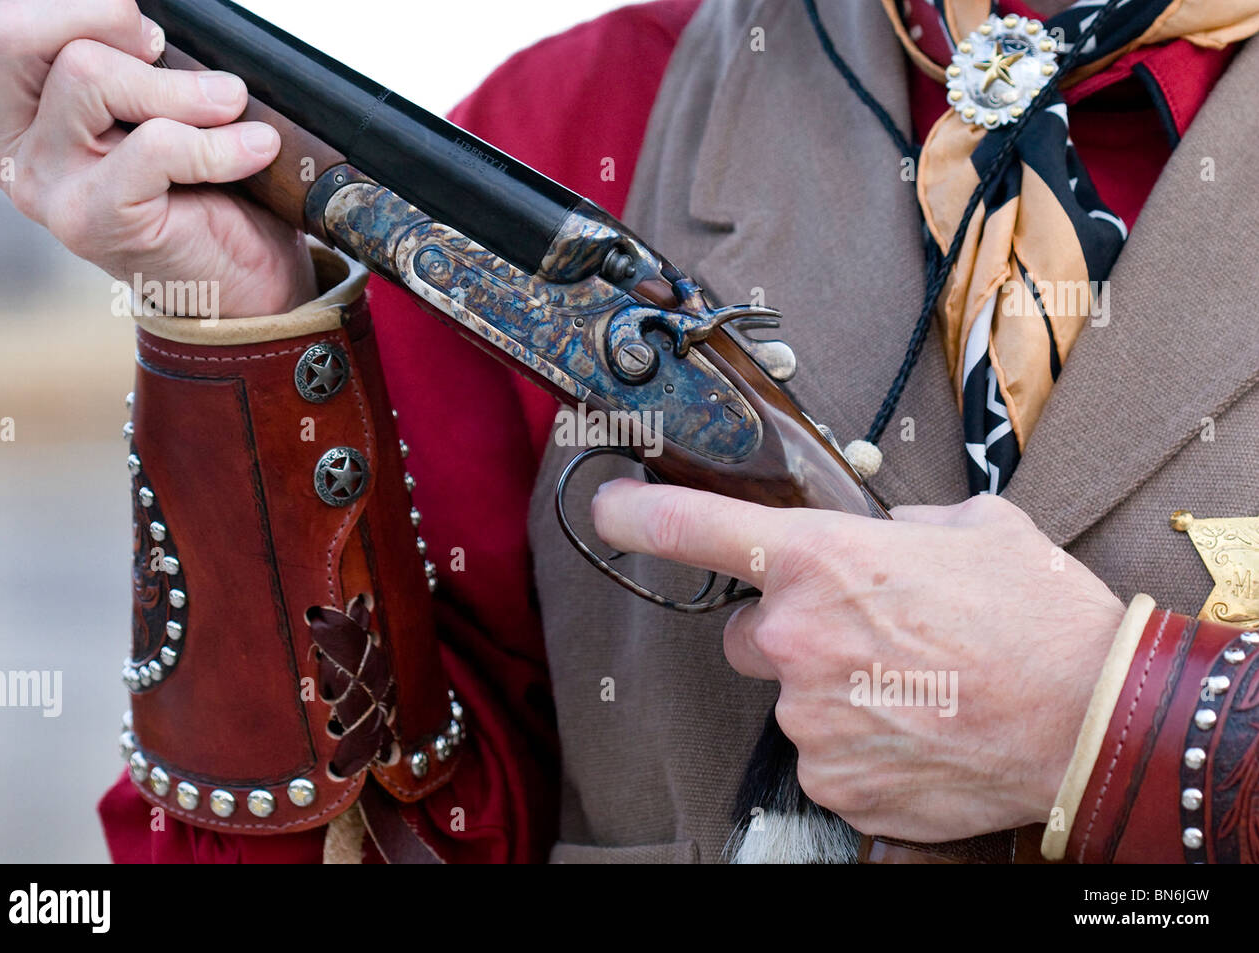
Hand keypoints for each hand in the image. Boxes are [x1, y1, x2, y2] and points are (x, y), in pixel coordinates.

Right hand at [0, 0, 315, 316]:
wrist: (235, 281)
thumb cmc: (198, 189)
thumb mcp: (149, 107)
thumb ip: (125, 59)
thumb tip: (147, 18)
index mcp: (11, 108)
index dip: (59, 5)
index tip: (135, 30)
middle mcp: (10, 146)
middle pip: (17, 33)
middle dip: (106, 19)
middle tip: (164, 48)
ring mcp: (46, 186)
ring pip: (87, 76)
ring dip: (178, 85)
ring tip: (230, 104)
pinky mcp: (94, 220)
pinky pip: (155, 145)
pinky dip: (218, 142)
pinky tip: (253, 148)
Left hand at [592, 480, 1125, 841]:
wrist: (1093, 717)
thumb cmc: (1037, 616)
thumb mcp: (970, 527)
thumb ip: (897, 524)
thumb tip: (878, 535)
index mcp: (820, 560)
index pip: (693, 529)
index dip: (637, 515)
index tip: (611, 508)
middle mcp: (795, 641)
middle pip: (749, 635)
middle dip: (793, 633)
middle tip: (870, 636)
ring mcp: (808, 719)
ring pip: (790, 698)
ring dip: (833, 691)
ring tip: (913, 685)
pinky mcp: (831, 782)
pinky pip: (822, 754)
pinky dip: (857, 745)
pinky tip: (914, 728)